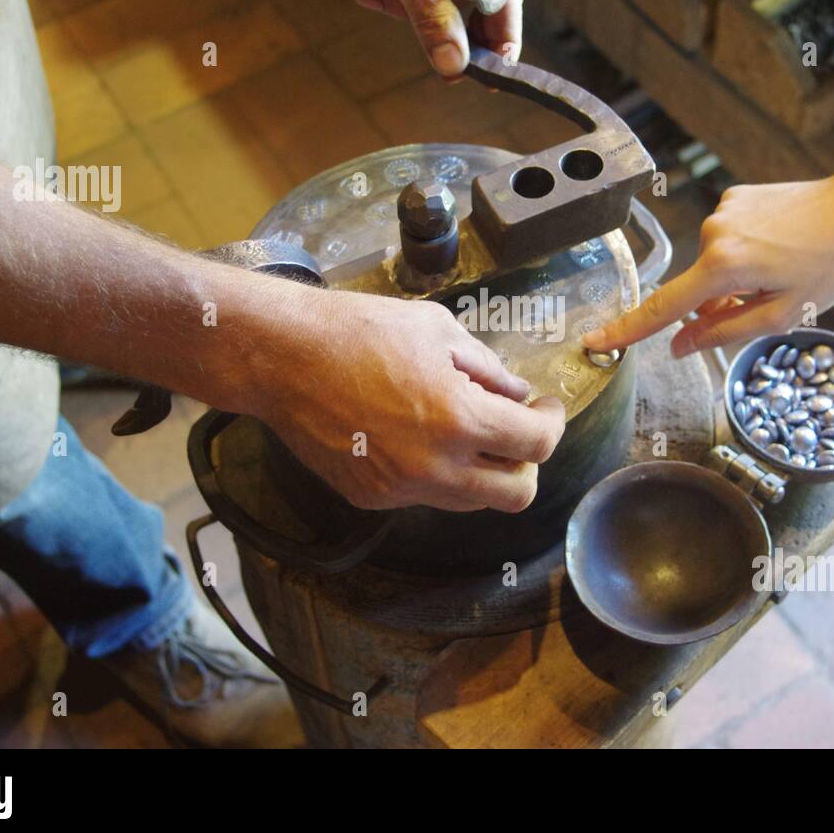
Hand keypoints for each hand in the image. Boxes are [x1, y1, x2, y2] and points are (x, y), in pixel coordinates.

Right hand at [239, 284, 564, 512]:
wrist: (282, 357)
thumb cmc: (359, 331)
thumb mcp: (439, 331)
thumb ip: (488, 369)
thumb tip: (516, 393)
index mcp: (459, 419)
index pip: (536, 445)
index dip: (551, 424)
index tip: (546, 407)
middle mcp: (434, 467)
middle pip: (515, 494)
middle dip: (527, 463)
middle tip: (517, 430)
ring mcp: (400, 489)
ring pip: (470, 500)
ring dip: (483, 471)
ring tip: (468, 429)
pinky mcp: (371, 497)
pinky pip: (424, 496)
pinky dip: (437, 473)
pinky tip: (418, 435)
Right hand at [582, 155, 833, 356]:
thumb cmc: (832, 264)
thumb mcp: (783, 314)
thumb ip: (724, 331)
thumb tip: (680, 346)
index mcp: (724, 267)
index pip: (665, 307)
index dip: (629, 330)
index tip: (596, 342)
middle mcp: (714, 233)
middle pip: (697, 287)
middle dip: (720, 304)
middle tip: (770, 300)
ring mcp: (723, 210)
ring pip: (713, 264)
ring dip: (734, 278)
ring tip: (782, 270)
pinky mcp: (734, 196)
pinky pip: (727, 239)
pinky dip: (744, 252)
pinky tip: (779, 246)